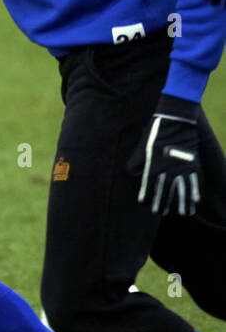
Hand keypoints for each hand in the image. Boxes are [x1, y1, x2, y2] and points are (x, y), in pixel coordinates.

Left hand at [127, 95, 201, 215]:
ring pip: (182, 191)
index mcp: (152, 166)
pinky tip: (196, 200)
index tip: (145, 204)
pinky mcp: (193, 163)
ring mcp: (182, 168)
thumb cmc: (154, 132)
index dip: (147, 198)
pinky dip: (195, 191)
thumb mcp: (141, 147)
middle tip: (161, 212)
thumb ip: (137, 162)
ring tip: (182, 213)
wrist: (175, 119)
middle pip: (165, 192)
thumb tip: (135, 174)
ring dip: (182, 203)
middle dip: (162, 204)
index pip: (149, 188)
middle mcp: (167, 170)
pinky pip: (195, 181)